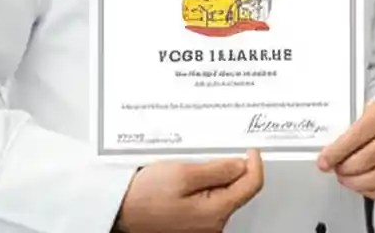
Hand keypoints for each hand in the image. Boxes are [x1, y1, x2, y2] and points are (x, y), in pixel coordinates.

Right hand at [114, 150, 263, 232]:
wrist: (119, 212)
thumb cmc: (144, 196)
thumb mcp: (183, 173)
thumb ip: (217, 169)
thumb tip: (241, 165)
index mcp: (215, 212)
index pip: (251, 184)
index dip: (254, 162)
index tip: (250, 148)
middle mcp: (213, 224)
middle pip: (237, 189)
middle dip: (231, 168)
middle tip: (213, 153)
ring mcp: (203, 227)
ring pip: (222, 194)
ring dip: (215, 176)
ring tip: (191, 167)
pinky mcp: (192, 224)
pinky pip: (208, 201)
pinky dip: (204, 186)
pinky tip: (187, 179)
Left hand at [317, 99, 374, 199]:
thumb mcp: (369, 110)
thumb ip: (350, 129)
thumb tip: (328, 151)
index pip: (356, 136)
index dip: (336, 153)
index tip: (324, 161)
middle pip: (367, 160)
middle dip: (345, 170)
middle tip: (336, 169)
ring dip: (356, 183)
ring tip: (347, 179)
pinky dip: (373, 192)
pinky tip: (363, 187)